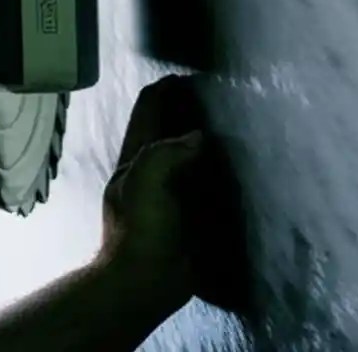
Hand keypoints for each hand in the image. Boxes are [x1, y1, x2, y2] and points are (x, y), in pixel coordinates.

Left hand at [99, 75, 205, 304]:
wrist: (146, 280)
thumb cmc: (141, 228)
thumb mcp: (144, 182)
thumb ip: (165, 152)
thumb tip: (197, 136)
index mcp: (132, 160)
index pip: (145, 114)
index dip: (160, 92)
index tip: (182, 77)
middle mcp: (146, 171)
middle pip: (161, 130)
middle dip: (178, 111)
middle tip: (207, 96)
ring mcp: (165, 192)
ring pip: (179, 154)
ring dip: (194, 138)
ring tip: (220, 123)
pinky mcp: (184, 213)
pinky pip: (197, 181)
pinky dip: (208, 167)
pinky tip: (224, 164)